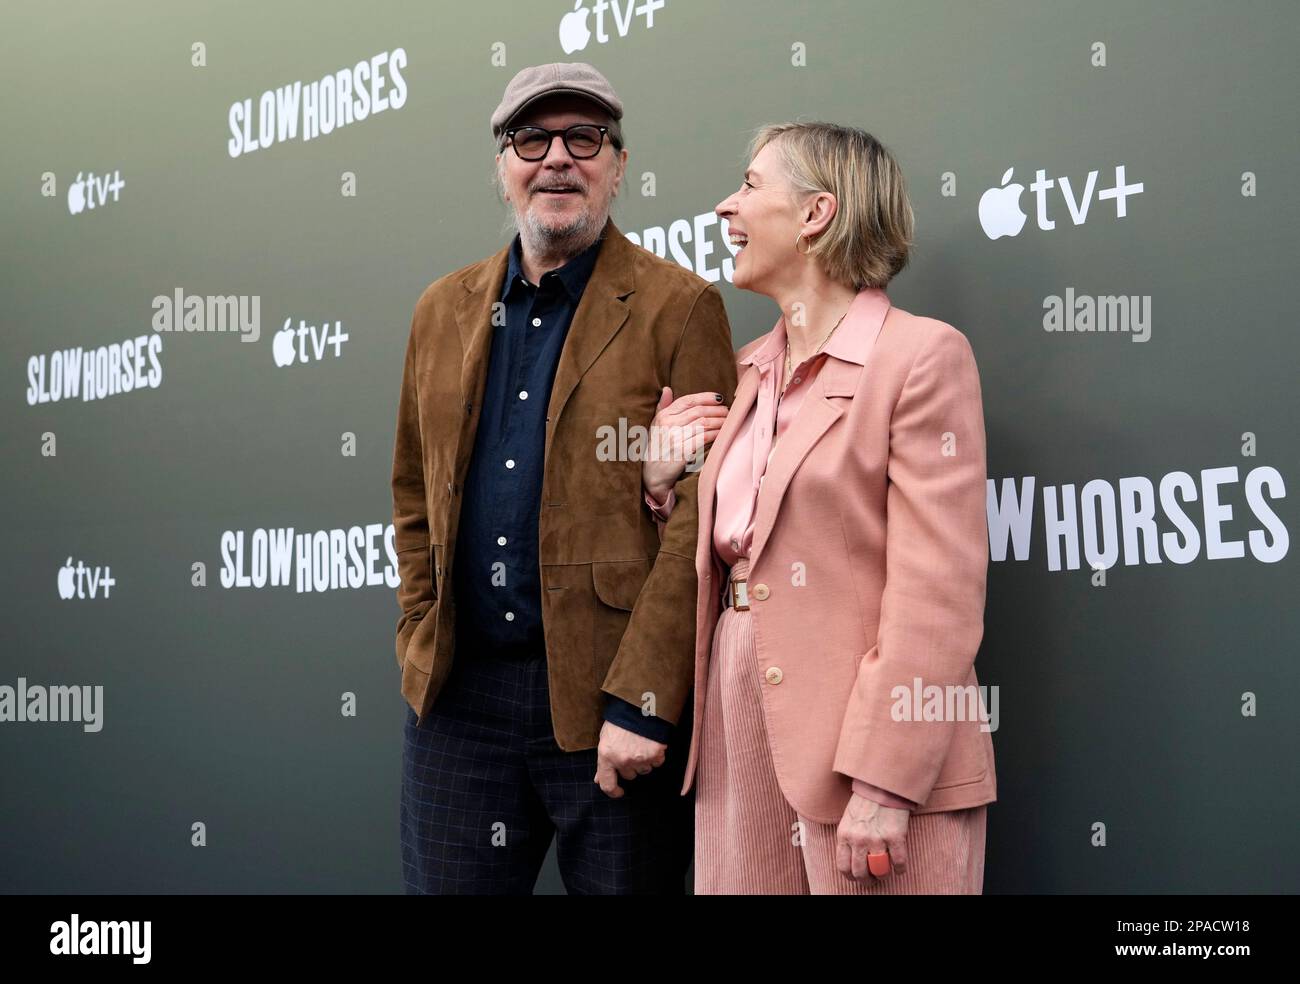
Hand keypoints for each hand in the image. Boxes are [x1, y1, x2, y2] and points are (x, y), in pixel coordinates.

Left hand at [593, 720, 667, 798]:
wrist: (639, 704)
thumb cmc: (620, 719)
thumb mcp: (606, 738)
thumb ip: (603, 760)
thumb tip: (599, 779)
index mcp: (607, 756)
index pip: (607, 784)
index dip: (613, 791)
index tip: (619, 792)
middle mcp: (623, 760)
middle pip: (630, 775)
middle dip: (631, 766)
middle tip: (632, 749)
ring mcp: (640, 758)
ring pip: (644, 770)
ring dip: (644, 761)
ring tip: (642, 743)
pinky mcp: (655, 754)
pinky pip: (657, 762)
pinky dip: (656, 755)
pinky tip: (651, 742)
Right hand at [641, 387, 728, 502]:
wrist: (652, 476)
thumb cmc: (656, 449)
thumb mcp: (655, 426)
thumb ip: (663, 407)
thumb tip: (667, 389)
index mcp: (663, 416)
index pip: (687, 401)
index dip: (706, 397)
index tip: (719, 398)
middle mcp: (668, 425)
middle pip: (698, 411)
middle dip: (716, 409)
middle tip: (727, 411)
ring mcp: (675, 439)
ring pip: (704, 423)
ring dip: (720, 420)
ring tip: (728, 421)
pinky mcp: (683, 452)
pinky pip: (705, 438)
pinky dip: (716, 433)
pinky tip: (723, 433)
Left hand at [835, 792, 910, 880]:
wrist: (882, 785)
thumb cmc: (865, 802)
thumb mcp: (848, 820)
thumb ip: (849, 839)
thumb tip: (852, 860)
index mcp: (845, 835)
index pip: (843, 867)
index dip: (851, 877)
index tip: (857, 877)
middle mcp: (859, 840)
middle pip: (860, 873)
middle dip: (867, 880)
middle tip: (873, 879)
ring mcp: (877, 839)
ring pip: (879, 871)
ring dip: (883, 875)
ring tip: (885, 873)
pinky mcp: (895, 837)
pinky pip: (899, 863)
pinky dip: (900, 868)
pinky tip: (899, 867)